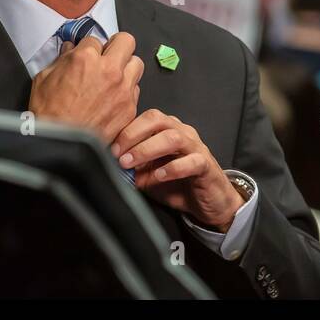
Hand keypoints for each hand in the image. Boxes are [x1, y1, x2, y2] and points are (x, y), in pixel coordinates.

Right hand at [27, 32, 142, 145]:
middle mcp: (109, 70)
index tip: (87, 55)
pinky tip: (114, 97)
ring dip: (126, 66)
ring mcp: (122, 88)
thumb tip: (69, 49)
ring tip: (114, 76)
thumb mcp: (44, 79)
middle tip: (108, 55)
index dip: (89, 47)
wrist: (60, 145)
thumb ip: (61, 60)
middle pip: (126, 41)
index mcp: (85, 58)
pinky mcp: (129, 107)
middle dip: (116, 46)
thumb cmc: (49, 115)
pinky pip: (136, 89)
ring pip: (137, 63)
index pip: (95, 38)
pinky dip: (127, 90)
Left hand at [112, 110, 244, 231]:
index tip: (109, 147)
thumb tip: (110, 166)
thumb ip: (133, 168)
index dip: (126, 130)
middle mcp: (183, 133)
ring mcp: (196, 148)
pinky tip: (159, 176)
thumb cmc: (178, 185)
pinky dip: (173, 168)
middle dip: (133, 135)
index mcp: (168, 130)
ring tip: (131, 164)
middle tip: (118, 155)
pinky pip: (191, 161)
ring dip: (147, 149)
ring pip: (173, 137)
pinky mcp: (206, 166)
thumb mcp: (149, 175)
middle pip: (158, 120)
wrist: (210, 202)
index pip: (146, 118)